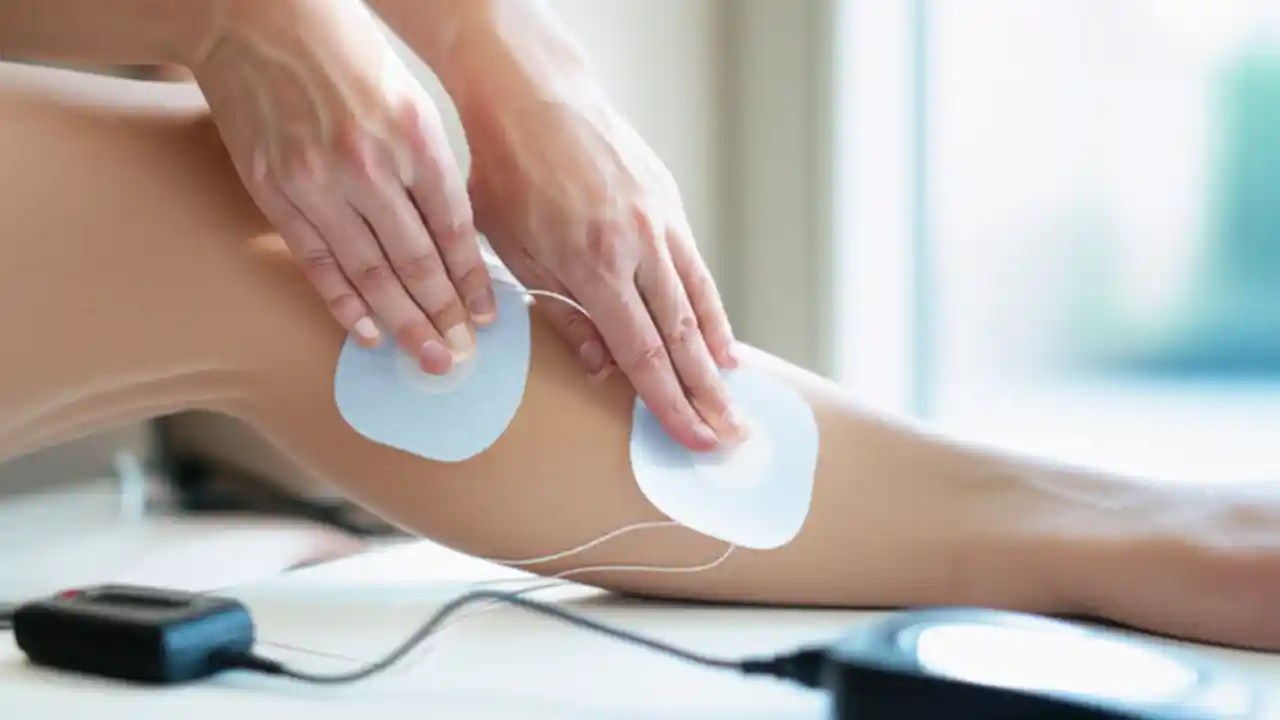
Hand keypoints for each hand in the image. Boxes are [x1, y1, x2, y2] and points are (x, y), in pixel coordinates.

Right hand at [190, 0, 493, 373]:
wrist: (255, 15)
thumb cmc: (343, 51)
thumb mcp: (406, 99)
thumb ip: (426, 165)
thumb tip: (452, 239)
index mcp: (413, 136)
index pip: (454, 230)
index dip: (472, 281)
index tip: (487, 317)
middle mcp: (368, 163)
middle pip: (416, 261)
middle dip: (443, 317)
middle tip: (459, 359)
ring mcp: (316, 180)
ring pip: (368, 271)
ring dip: (400, 322)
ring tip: (424, 357)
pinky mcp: (273, 189)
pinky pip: (316, 260)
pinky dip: (341, 301)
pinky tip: (365, 331)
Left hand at [466, 88, 746, 450]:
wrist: (533, 95)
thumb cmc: (507, 173)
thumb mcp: (514, 250)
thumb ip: (562, 314)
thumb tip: (605, 369)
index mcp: (594, 264)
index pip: (643, 353)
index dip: (671, 403)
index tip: (695, 439)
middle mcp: (639, 246)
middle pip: (681, 337)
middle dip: (707, 395)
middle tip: (732, 436)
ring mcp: (660, 222)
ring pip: (699, 304)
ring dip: (717, 359)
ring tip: (735, 399)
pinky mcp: (668, 203)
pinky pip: (697, 269)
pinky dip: (712, 310)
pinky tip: (722, 341)